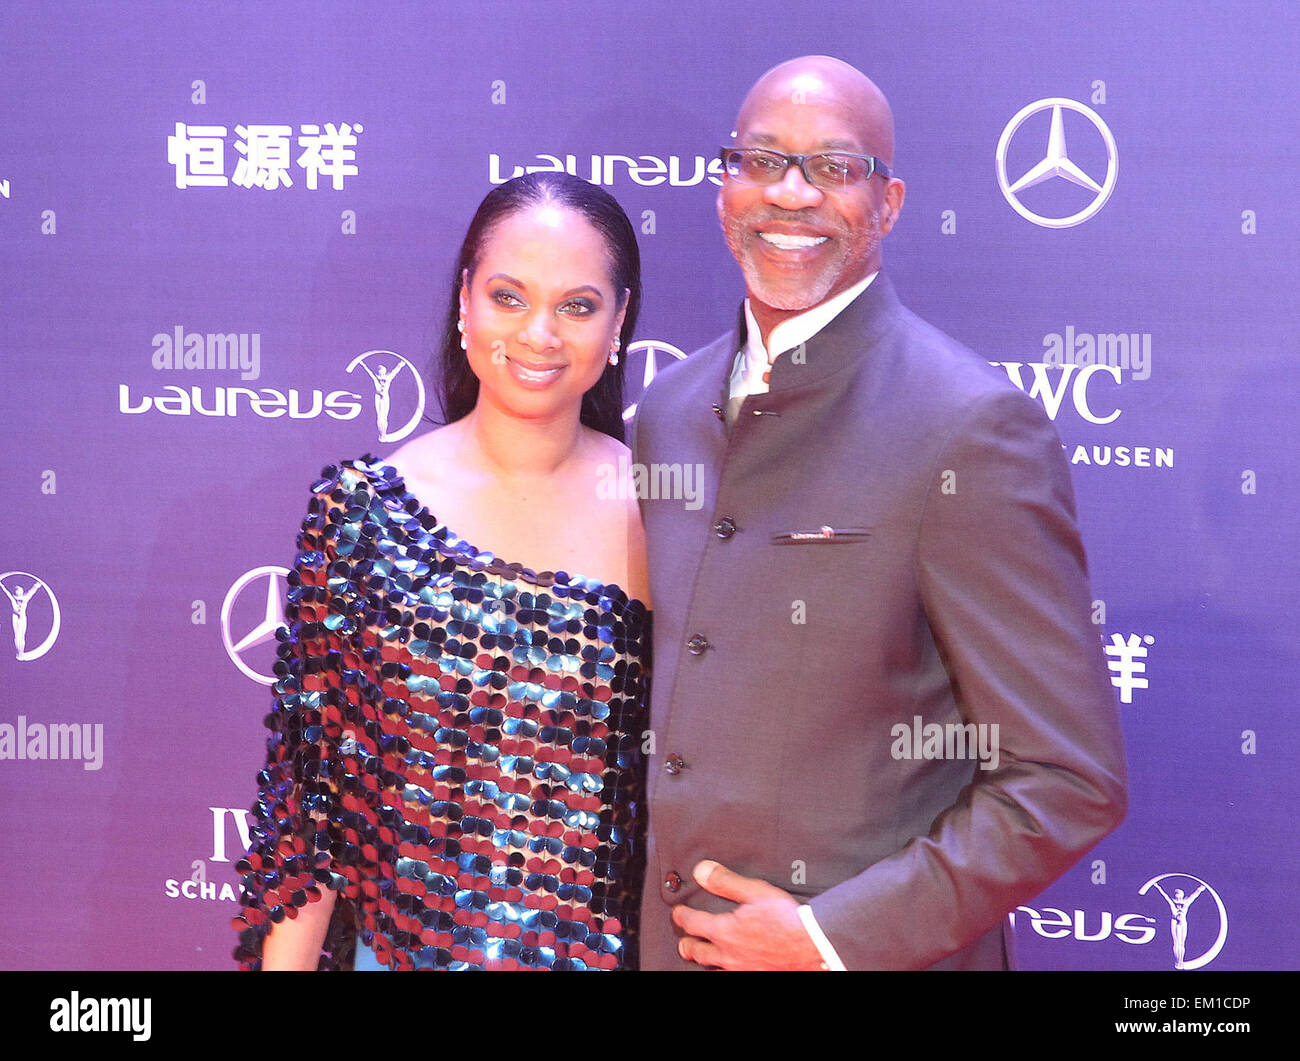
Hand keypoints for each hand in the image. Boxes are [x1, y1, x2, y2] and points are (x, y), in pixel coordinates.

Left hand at [671, 860, 826, 969]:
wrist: (813, 946)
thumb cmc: (788, 920)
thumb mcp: (755, 892)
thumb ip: (725, 882)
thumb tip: (701, 872)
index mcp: (725, 932)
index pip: (693, 923)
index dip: (682, 916)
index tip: (678, 913)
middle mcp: (729, 955)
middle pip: (699, 952)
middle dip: (688, 945)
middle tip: (683, 942)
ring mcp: (742, 969)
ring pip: (713, 968)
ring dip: (705, 961)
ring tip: (701, 958)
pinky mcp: (756, 976)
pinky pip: (732, 975)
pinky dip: (725, 970)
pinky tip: (732, 967)